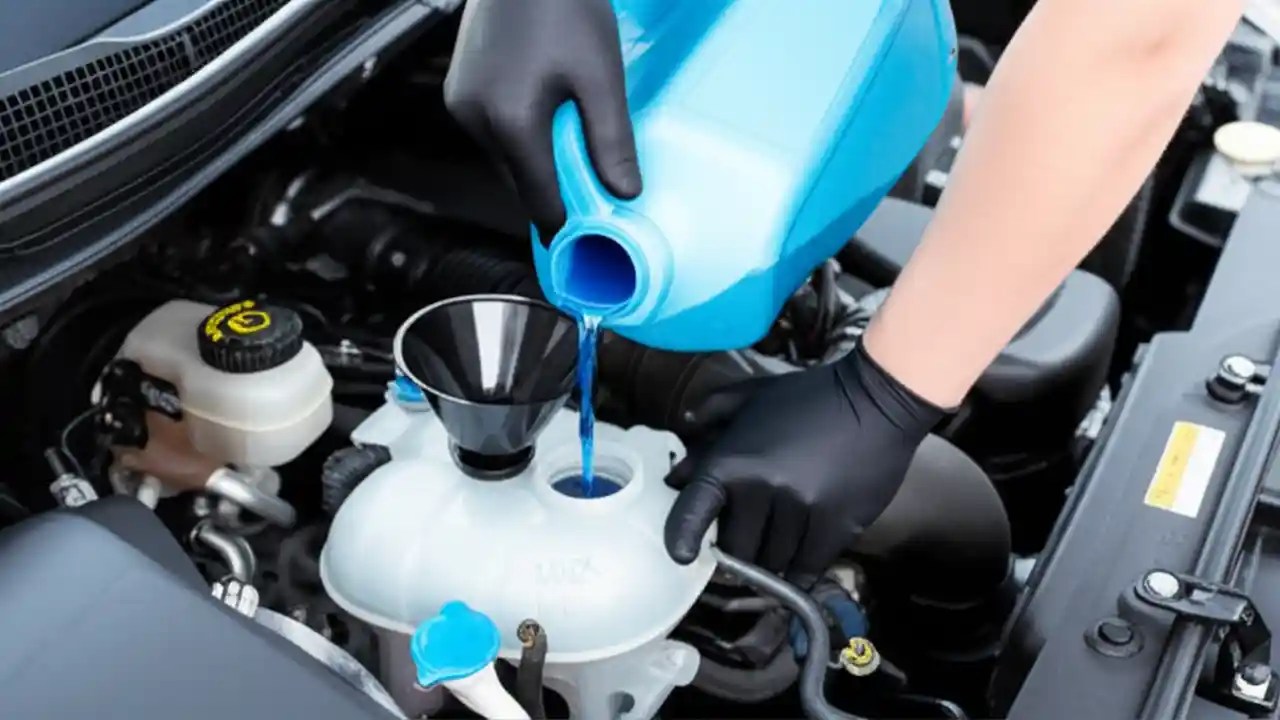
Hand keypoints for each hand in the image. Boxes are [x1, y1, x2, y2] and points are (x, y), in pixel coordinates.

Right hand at [443, 0, 641, 236]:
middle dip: (552, 183)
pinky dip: (518, 133)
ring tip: (568, 128)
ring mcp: (460, 104)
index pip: (538, 200)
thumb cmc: (567, 7)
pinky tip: (544, 105)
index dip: (564, 222)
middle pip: (519, 181)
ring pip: (505, 157)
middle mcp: (475, 120)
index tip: (585, 236)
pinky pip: (492, 132)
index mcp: (512, 124)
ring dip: (535, 156)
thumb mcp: (602, 77)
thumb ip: (611, 141)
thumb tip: (625, 194)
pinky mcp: (456, 89)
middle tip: (588, 173)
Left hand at [664, 343, 945, 587]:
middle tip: (743, 548)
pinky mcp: (837, 527)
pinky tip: (796, 567)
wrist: (877, 399)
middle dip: (735, 552)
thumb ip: (710, 424)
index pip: (692, 512)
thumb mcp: (753, 398)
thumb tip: (676, 470)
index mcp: (732, 459)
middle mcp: (761, 489)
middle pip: (734, 550)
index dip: (681, 538)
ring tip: (774, 549)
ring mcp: (800, 511)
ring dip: (770, 562)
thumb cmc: (809, 397)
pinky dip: (797, 574)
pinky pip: (806, 569)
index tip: (681, 556)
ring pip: (771, 563)